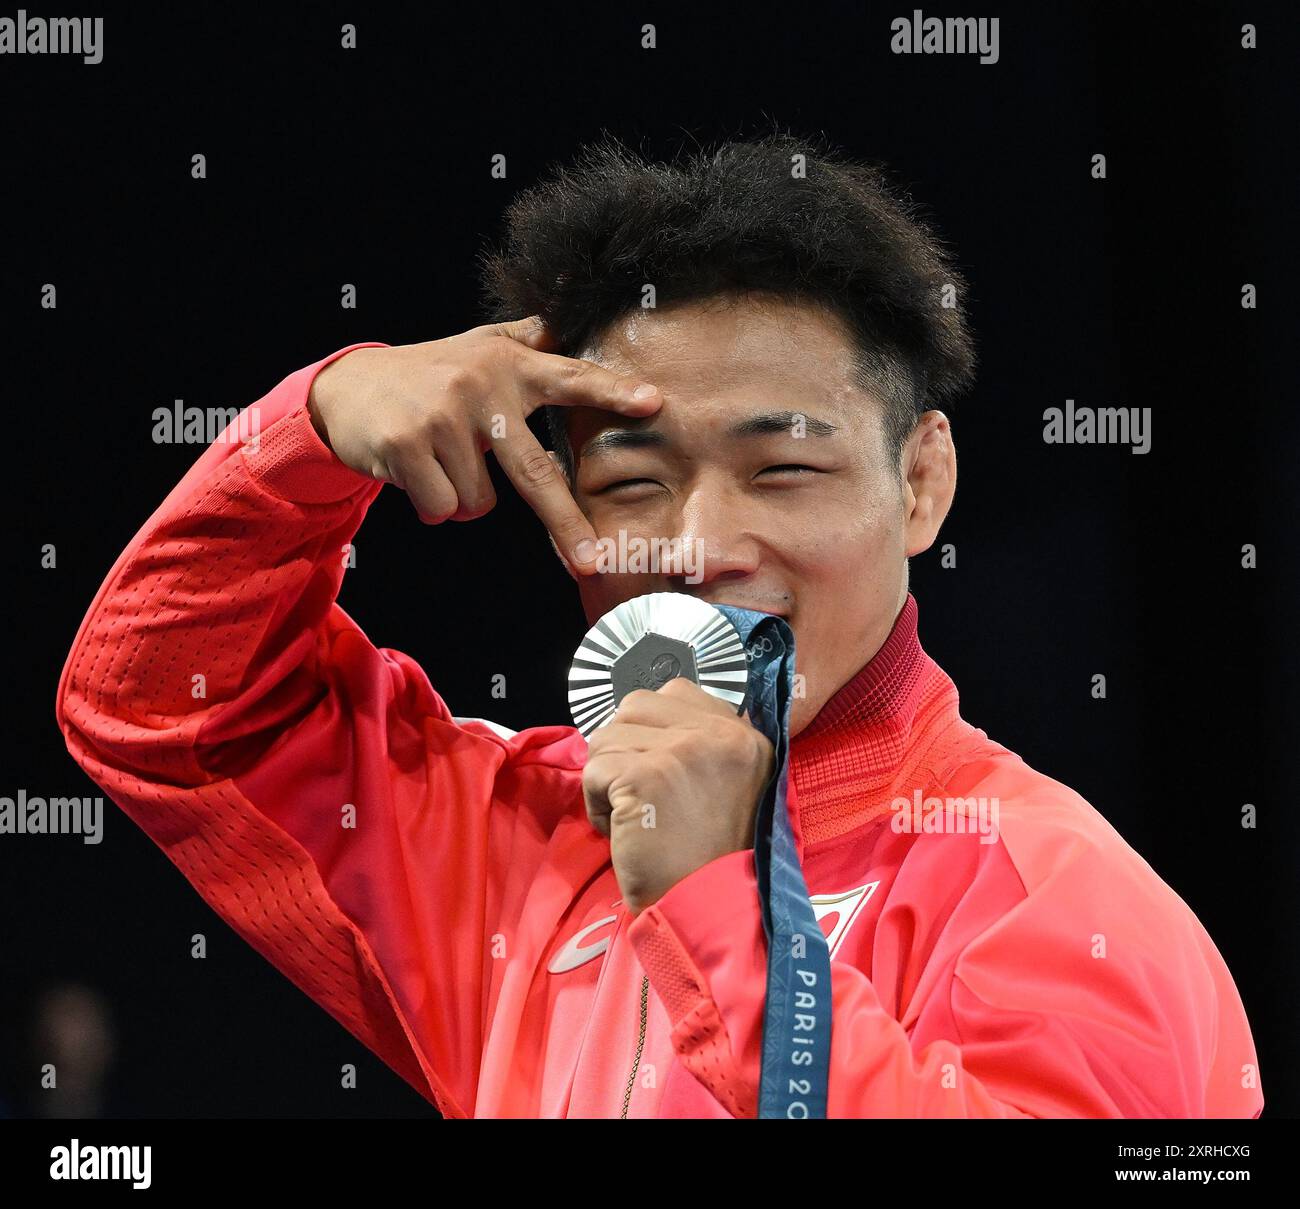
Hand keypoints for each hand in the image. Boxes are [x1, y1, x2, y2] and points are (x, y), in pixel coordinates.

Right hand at [306, 317, 661, 573]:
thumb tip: (564, 320)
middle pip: (535, 472)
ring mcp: (443, 416)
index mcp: (508, 364)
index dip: (612, 391)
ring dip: (462, 498)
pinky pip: (443, 508)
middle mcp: (480, 386)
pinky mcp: (408, 445)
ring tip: (439, 463)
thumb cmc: (426, 375)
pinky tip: (415, 474)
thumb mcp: (475, 346)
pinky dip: (432, 505)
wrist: (345, 389)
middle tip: (590, 563)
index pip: (570, 378)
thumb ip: (524, 339)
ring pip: (480, 502)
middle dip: (565, 524)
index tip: (654, 402)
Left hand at [582, 677, 774, 914]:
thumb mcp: (731, 788)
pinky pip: (595, 770)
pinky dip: (596, 804)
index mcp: (745, 735)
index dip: (651, 729)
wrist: (709, 912)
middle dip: (623, 747)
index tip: (654, 771)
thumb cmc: (713, 860)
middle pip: (635, 705)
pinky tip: (619, 831)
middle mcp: (721, 733)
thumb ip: (701, 746)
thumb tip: (644, 725)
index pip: (677, 692)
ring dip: (607, 779)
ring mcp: (683, 750)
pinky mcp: (646, 775)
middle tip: (635, 793)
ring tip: (631, 817)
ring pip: (608, 736)